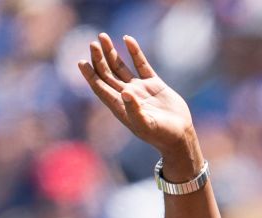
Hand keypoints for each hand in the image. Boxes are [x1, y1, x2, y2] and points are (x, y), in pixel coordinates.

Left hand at [78, 34, 197, 167]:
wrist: (180, 136)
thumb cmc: (161, 135)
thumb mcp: (147, 125)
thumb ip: (135, 110)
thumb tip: (126, 92)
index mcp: (120, 107)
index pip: (101, 88)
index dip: (90, 76)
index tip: (81, 62)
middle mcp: (127, 96)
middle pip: (107, 74)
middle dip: (99, 59)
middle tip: (93, 44)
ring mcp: (140, 89)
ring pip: (121, 67)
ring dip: (111, 53)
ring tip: (103, 37)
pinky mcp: (154, 84)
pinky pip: (141, 64)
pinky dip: (134, 52)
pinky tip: (128, 39)